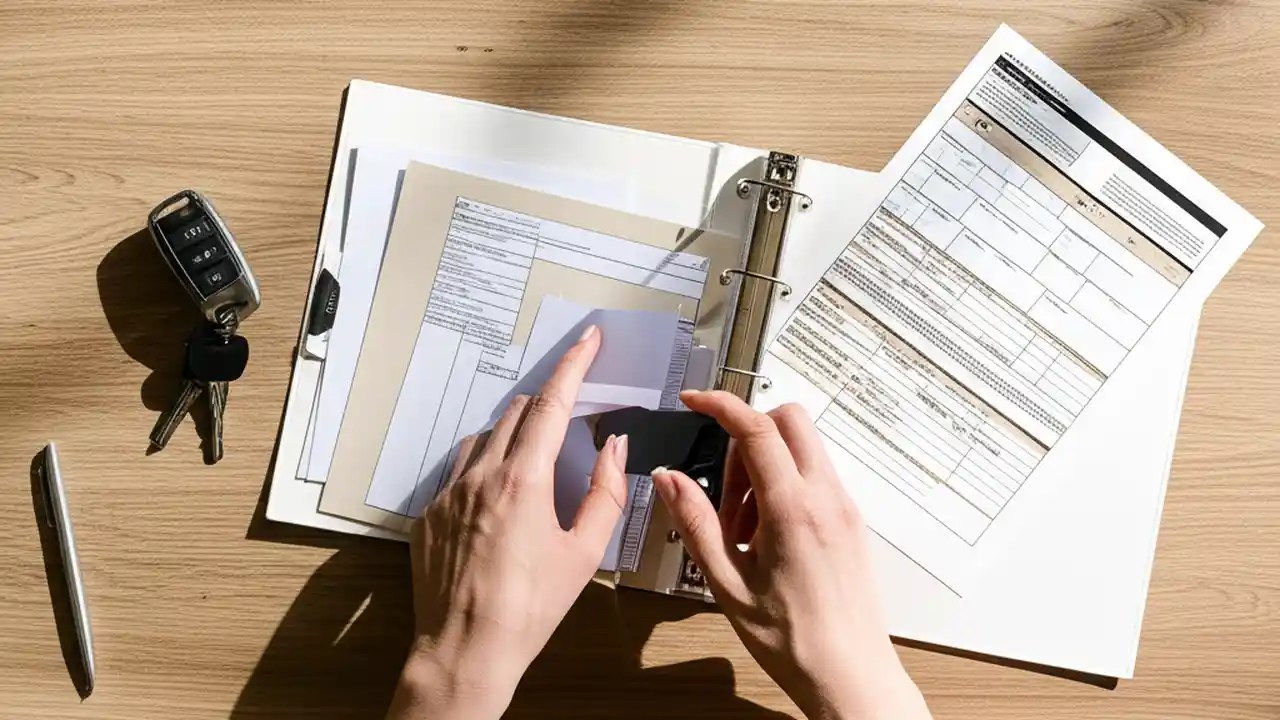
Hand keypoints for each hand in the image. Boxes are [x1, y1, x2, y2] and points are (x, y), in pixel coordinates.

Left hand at [387, 325, 628, 719]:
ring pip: (485, 437)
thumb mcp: (584, 554)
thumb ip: (605, 493)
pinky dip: (484, 465)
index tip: (587, 341)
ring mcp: (448, 493)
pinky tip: (499, 498)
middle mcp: (481, 477)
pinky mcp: (429, 513)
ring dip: (514, 435)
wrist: (466, 650)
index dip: (573, 366)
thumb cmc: (529, 609)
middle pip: (517, 412)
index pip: (551, 403)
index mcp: (524, 481)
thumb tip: (612, 447)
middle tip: (569, 419)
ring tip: (535, 467)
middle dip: (547, 404)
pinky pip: (459, 469)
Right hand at [652, 390, 930, 719]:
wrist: (850, 675)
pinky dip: (784, 485)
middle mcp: (827, 500)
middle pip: (788, 421)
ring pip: (803, 448)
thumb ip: (696, 523)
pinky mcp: (851, 522)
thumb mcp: (727, 584)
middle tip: (722, 485)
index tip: (696, 400)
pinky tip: (764, 535)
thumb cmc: (794, 642)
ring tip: (741, 526)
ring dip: (764, 465)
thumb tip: (669, 479)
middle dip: (746, 434)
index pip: (757, 428)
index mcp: (794, 510)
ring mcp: (845, 508)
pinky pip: (815, 477)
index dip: (721, 404)